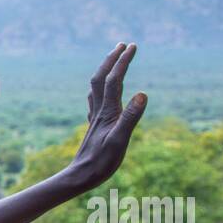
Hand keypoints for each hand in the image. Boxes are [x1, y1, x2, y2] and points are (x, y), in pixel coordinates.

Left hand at [65, 43, 145, 190]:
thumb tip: (143, 94)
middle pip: (102, 78)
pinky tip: (99, 92)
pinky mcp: (93, 127)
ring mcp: (95, 118)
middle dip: (112, 60)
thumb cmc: (101, 163)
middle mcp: (99, 111)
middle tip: (123, 45)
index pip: (115, 79)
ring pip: (96, 88)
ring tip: (113, 61)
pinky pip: (94, 101)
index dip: (123, 61)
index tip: (133, 45)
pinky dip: (99, 89)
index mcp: (108, 112)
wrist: (79, 177)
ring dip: (104, 71)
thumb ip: (131, 117)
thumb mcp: (120, 141)